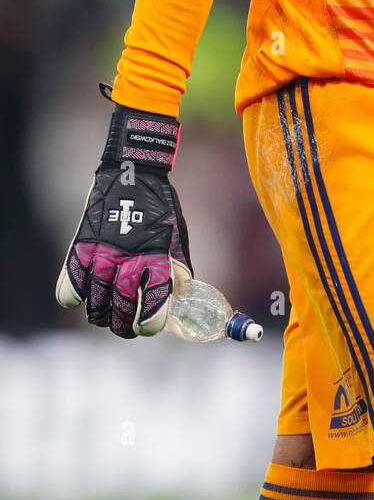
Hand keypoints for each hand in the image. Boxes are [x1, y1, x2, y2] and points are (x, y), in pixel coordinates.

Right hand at [55, 95, 192, 336]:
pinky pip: (70, 289)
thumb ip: (178, 269)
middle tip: (127, 326)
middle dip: (125, 326)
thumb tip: (177, 297)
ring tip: (107, 314)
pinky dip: (75, 297)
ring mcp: (101, 255)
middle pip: (121, 312)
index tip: (148, 327)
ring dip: (101, 315)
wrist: (132, 173)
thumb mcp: (177, 236)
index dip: (150, 325)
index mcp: (156, 258)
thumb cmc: (159, 208)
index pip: (153, 307)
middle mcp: (128, 260)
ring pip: (95, 306)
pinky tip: (85, 294)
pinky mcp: (80, 248)